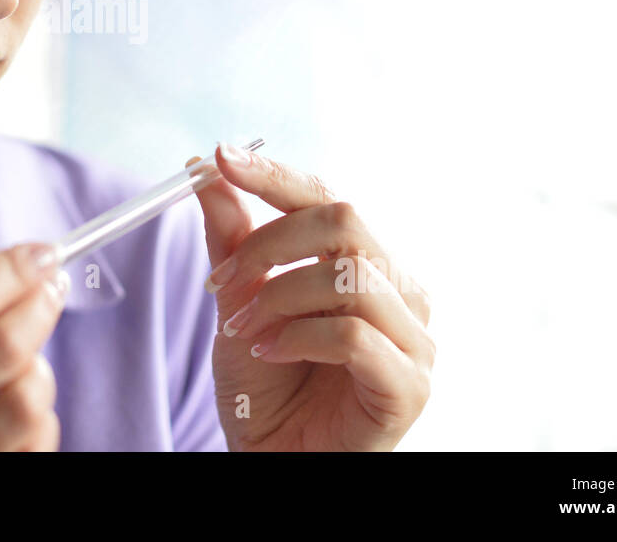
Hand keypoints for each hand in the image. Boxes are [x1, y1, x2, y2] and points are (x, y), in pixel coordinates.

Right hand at [0, 243, 69, 450]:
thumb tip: (8, 281)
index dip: (11, 271)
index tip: (41, 254)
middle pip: (1, 346)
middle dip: (40, 307)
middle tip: (50, 290)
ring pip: (25, 404)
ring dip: (38, 374)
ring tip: (27, 367)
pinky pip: (30, 452)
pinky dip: (38, 426)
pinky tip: (20, 417)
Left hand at [190, 143, 433, 450]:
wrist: (272, 457)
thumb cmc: (266, 384)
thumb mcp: (237, 301)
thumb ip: (231, 237)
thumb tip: (202, 167)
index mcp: (365, 262)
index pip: (328, 197)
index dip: (276, 175)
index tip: (219, 159)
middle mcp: (400, 291)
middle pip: (345, 221)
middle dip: (270, 243)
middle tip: (223, 282)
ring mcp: (413, 339)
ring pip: (347, 278)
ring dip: (277, 299)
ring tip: (244, 331)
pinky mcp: (409, 386)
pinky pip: (353, 336)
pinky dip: (297, 338)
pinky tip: (270, 354)